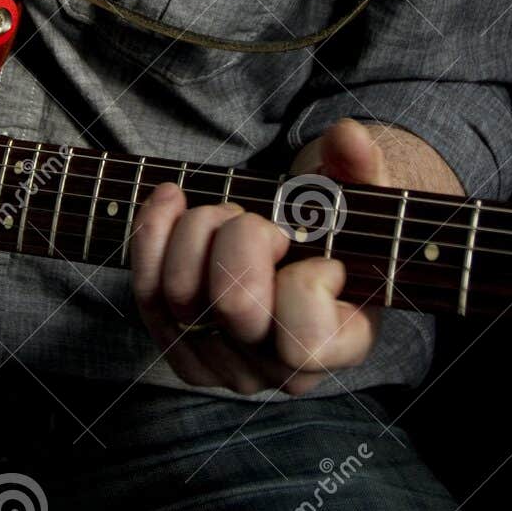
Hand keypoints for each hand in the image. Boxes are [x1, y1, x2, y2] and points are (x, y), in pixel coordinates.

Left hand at [130, 119, 463, 395]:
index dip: (306, 282)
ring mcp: (226, 367)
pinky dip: (153, 234)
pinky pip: (147, 294)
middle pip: (234, 305)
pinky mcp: (180, 349)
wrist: (299, 248)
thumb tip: (347, 139)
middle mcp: (280, 372)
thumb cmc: (339, 224)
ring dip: (197, 230)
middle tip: (261, 221)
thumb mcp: (364, 192)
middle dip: (242, 237)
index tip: (318, 257)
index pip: (304, 338)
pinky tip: (171, 199)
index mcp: (342, 345)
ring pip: (180, 295)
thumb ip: (363, 166)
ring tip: (224, 211)